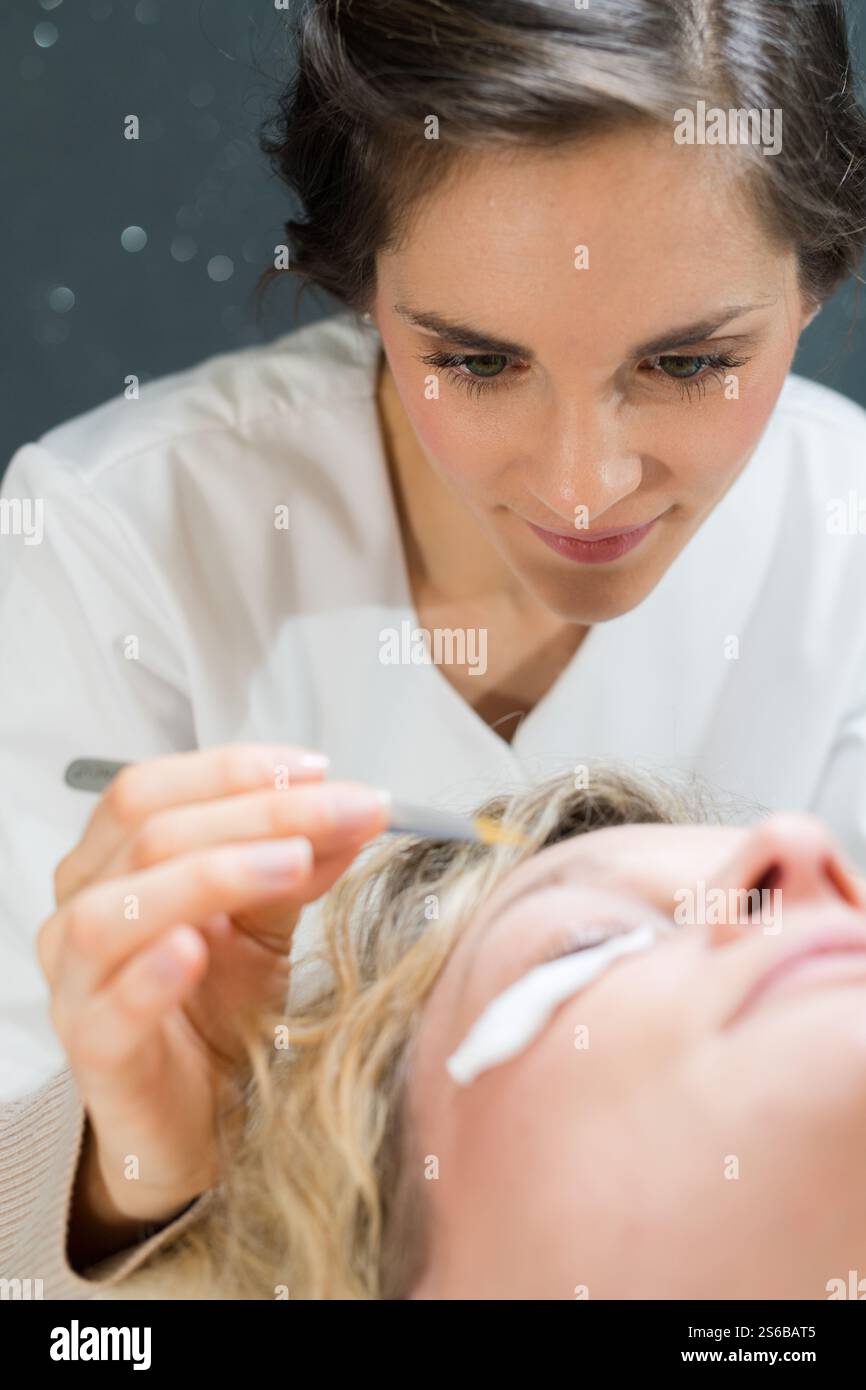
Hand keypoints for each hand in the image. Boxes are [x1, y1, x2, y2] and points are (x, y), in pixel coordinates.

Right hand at [38, 744, 389, 1232]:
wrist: (198, 1121)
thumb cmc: (219, 1008)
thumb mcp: (265, 922)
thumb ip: (296, 865)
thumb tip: (355, 809)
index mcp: (112, 862)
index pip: (154, 790)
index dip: (233, 770)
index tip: (321, 768)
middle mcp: (82, 909)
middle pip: (150, 835)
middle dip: (259, 813)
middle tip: (344, 811)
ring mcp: (78, 984)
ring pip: (116, 909)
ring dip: (212, 874)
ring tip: (292, 863)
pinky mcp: (93, 1054)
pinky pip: (109, 1007)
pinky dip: (151, 973)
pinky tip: (196, 950)